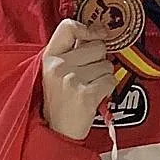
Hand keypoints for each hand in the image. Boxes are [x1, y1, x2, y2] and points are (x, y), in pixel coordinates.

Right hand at [41, 19, 115, 139]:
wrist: (58, 132)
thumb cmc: (62, 99)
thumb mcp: (57, 71)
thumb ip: (73, 50)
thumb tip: (101, 31)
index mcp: (49, 56)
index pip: (68, 27)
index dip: (88, 29)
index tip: (99, 35)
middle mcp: (58, 65)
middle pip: (98, 46)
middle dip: (100, 60)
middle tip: (89, 76)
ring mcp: (71, 79)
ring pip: (107, 64)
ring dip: (104, 76)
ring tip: (89, 87)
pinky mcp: (85, 94)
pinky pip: (110, 81)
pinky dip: (108, 89)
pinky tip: (95, 96)